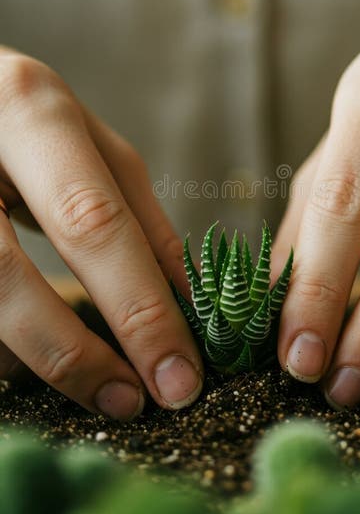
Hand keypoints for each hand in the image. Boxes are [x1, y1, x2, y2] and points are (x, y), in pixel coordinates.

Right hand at [0, 49, 202, 418]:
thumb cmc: (17, 112)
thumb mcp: (80, 134)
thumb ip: (132, 206)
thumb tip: (187, 293)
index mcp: (27, 110)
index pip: (91, 223)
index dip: (139, 309)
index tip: (181, 375)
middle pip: (7, 277)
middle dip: (76, 357)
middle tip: (134, 402)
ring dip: (30, 361)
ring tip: (86, 382)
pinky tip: (21, 355)